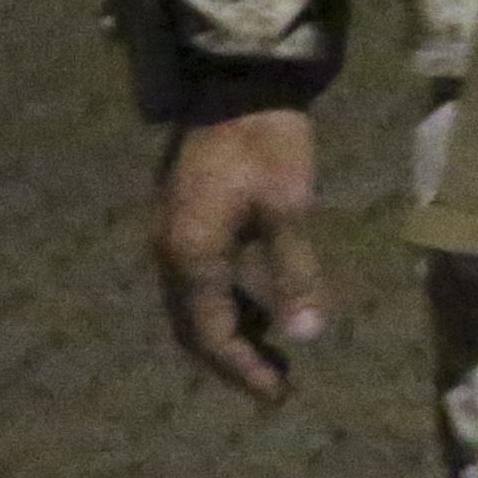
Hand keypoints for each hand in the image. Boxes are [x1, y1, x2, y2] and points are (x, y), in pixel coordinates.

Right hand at [156, 108, 327, 407]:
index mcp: (191, 254)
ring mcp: (169, 236)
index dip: (244, 369)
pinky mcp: (181, 221)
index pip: (212, 334)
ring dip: (229, 334)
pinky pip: (197, 281)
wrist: (236, 82)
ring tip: (275, 356)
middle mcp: (168, 252)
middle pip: (193, 329)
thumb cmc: (268, 142)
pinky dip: (226, 304)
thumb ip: (295, 272)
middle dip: (233, 361)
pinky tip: (262, 308)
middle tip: (275, 386)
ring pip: (192, 307)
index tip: (278, 395)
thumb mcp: (289, 207)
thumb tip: (308, 334)